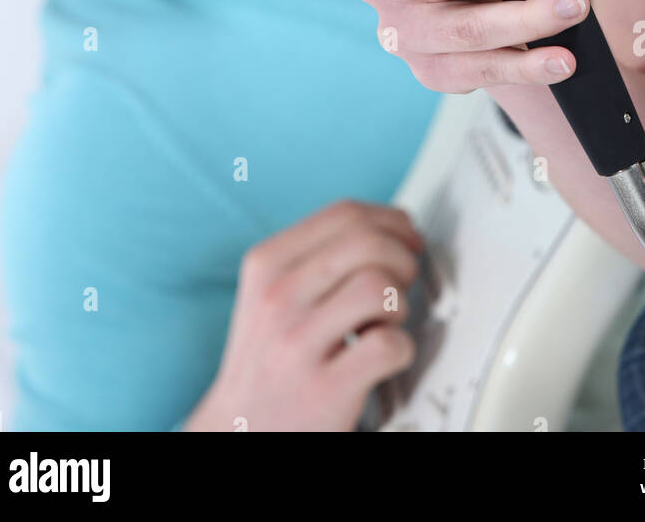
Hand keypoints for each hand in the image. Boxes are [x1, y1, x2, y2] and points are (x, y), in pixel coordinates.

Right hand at [183, 200, 421, 431]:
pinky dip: (402, 349)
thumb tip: (391, 226)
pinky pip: (389, 345)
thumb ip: (321, 255)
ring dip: (400, 304)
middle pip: (367, 242)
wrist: (239, 430)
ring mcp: (298, 343)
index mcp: (267, 263)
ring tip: (385, 322)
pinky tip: (385, 357)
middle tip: (404, 280)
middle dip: (403, 257)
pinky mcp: (324, 390)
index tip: (406, 237)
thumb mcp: (271, 291)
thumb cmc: (268, 358)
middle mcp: (278, 297)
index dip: (391, 221)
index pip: (345, 213)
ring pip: (380, 287)